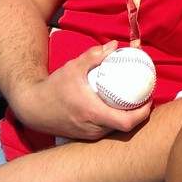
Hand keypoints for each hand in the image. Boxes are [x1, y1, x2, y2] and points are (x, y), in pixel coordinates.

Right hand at [9, 41, 151, 140]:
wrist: (32, 108)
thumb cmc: (53, 88)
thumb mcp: (73, 67)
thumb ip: (94, 56)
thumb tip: (114, 45)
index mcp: (94, 114)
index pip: (127, 122)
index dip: (143, 113)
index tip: (149, 99)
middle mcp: (93, 129)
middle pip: (125, 127)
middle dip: (138, 114)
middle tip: (144, 97)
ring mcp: (88, 135)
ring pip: (115, 130)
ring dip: (127, 117)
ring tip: (134, 101)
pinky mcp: (84, 136)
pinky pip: (106, 130)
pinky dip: (115, 120)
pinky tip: (117, 107)